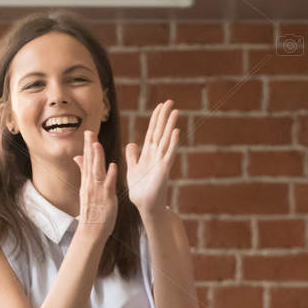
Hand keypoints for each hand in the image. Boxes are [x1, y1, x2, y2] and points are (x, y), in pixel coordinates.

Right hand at [75, 129, 118, 244]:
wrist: (91, 230)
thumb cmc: (92, 210)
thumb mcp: (86, 189)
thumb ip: (84, 172)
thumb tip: (78, 157)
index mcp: (87, 182)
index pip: (86, 161)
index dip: (87, 147)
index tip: (88, 133)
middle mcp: (90, 184)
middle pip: (89, 163)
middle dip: (89, 147)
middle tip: (89, 132)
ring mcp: (97, 191)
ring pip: (96, 171)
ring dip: (97, 158)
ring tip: (97, 144)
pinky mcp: (106, 198)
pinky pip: (108, 185)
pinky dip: (110, 175)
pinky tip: (112, 166)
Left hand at [127, 100, 179, 219]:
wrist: (145, 206)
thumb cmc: (140, 190)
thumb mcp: (132, 169)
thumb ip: (132, 156)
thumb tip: (131, 144)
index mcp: (148, 153)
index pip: (152, 132)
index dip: (155, 118)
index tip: (160, 105)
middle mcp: (156, 155)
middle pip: (160, 131)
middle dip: (164, 117)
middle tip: (170, 101)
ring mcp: (161, 161)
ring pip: (166, 139)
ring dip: (171, 125)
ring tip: (176, 111)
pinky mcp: (164, 170)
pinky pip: (169, 154)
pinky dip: (172, 143)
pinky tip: (176, 132)